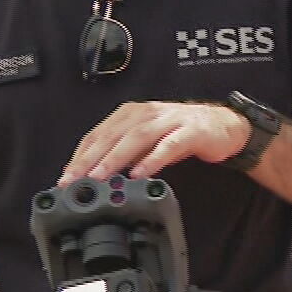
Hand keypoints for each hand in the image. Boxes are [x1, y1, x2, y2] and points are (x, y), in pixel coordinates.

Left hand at [58, 101, 251, 185]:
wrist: (225, 126)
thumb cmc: (182, 133)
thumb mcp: (148, 142)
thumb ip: (124, 155)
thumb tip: (95, 176)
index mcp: (132, 114)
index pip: (99, 133)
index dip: (81, 155)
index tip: (67, 177)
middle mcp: (148, 113)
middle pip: (114, 135)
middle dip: (91, 158)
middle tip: (75, 179)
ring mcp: (170, 120)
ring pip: (137, 138)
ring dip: (116, 158)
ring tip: (101, 176)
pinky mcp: (191, 131)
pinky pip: (169, 145)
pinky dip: (153, 159)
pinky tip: (140, 173)